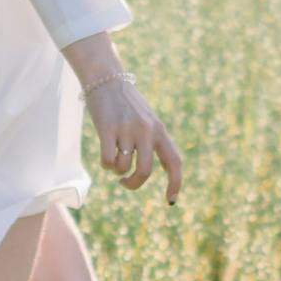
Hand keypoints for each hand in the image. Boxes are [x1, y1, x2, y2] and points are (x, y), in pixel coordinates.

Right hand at [82, 73, 183, 202]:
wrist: (107, 79)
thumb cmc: (126, 104)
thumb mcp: (146, 121)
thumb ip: (151, 142)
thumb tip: (146, 172)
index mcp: (159, 130)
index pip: (174, 161)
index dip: (175, 183)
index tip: (170, 201)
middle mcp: (146, 130)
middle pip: (144, 171)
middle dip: (133, 184)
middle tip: (124, 183)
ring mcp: (127, 129)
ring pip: (122, 167)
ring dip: (115, 169)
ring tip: (112, 157)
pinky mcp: (107, 129)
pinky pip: (107, 160)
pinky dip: (105, 164)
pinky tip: (105, 155)